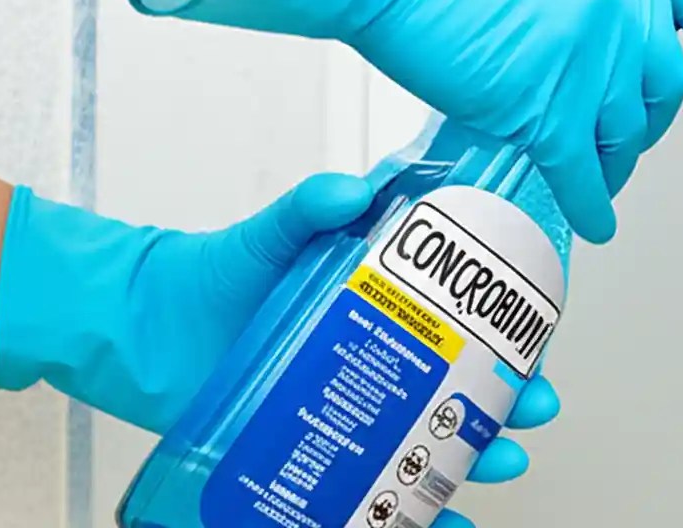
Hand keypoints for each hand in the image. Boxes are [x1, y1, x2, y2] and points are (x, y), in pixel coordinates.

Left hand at [0, 174, 559, 496]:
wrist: (143, 328)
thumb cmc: (214, 277)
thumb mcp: (272, 235)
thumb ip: (310, 207)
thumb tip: (353, 188)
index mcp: (384, 311)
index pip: (464, 326)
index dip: (509, 337)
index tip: (539, 342)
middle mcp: (378, 366)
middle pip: (464, 393)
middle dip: (510, 405)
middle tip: (533, 407)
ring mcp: (351, 415)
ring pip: (430, 448)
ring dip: (474, 461)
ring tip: (501, 463)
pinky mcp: (318, 456)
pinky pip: (373, 497)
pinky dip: (413, 519)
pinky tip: (445, 524)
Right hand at [343, 0, 682, 244]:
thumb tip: (590, 26)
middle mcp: (622, 14)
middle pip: (662, 92)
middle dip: (645, 125)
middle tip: (623, 139)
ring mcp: (590, 66)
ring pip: (623, 139)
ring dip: (612, 167)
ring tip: (593, 180)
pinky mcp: (547, 113)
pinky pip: (582, 176)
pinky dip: (590, 207)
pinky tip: (591, 222)